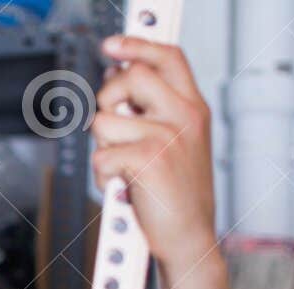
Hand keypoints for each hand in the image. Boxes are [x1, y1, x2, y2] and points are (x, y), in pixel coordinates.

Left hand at [92, 34, 217, 273]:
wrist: (189, 239)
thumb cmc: (176, 196)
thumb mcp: (176, 143)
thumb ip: (152, 110)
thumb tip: (115, 77)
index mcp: (193, 108)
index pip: (168, 58)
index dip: (138, 44)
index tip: (111, 44)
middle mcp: (185, 116)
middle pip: (130, 77)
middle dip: (108, 101)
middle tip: (114, 130)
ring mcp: (169, 136)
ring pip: (105, 121)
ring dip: (103, 148)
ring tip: (123, 170)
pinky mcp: (150, 160)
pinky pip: (100, 156)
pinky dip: (102, 177)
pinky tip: (122, 188)